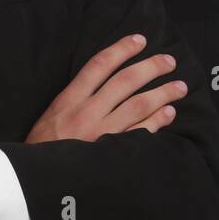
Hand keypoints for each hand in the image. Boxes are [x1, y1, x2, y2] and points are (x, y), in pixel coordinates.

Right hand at [26, 34, 187, 143]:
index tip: (140, 40)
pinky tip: (169, 113)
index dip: (122, 49)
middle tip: (170, 61)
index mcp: (69, 99)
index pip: (99, 65)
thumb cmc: (44, 146)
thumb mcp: (53, 114)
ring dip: (162, 93)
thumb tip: (106, 78)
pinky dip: (157, 121)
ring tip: (179, 87)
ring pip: (138, 105)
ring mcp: (101, 133)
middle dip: (151, 67)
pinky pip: (140, 133)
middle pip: (125, 81)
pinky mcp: (111, 154)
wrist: (38, 180)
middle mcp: (86, 113)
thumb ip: (76, 96)